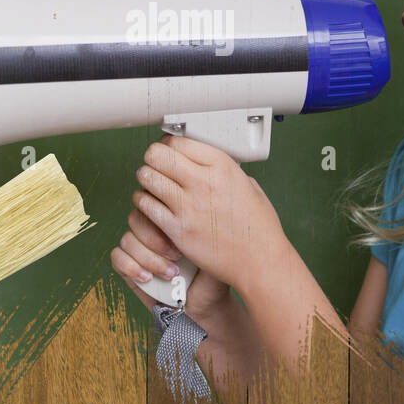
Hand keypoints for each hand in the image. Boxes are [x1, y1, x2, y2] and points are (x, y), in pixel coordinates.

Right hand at [111, 202, 231, 318]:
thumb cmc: (211, 276)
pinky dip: (132, 267)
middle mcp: (151, 231)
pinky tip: (148, 278)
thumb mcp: (214, 250)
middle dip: (155, 238)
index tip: (184, 236)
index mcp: (170, 219)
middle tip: (177, 255)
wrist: (204, 306)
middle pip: (136, 218)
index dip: (163, 216)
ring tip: (170, 274)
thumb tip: (199, 209)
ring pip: (128, 239)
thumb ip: (203, 228)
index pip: (154, 201)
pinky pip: (117, 257)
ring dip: (148, 258)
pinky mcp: (127, 267)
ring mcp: (137, 248)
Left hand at [121, 135, 287, 296]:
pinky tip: (152, 204)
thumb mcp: (248, 185)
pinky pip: (146, 206)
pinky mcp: (178, 229)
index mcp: (222, 167)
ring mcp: (189, 206)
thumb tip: (204, 162)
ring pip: (147, 177)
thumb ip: (224, 171)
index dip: (168, 145)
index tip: (167, 150)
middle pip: (158, 155)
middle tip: (155, 165)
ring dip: (146, 179)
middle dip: (153, 158)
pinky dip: (144, 202)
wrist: (259, 262)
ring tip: (152, 184)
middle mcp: (204, 182)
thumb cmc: (258, 228)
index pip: (179, 142)